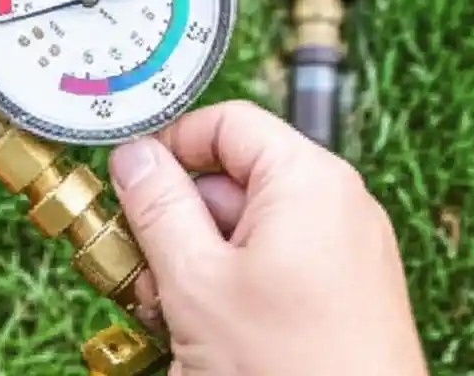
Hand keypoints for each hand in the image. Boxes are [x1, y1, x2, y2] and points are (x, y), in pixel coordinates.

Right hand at [108, 101, 426, 375]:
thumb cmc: (293, 371)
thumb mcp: (196, 281)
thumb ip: (157, 207)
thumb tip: (134, 158)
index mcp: (309, 180)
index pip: (227, 123)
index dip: (171, 146)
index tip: (129, 182)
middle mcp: (336, 206)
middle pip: (231, 182)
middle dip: (176, 224)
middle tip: (145, 270)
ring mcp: (343, 253)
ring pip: (244, 234)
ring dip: (194, 267)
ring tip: (174, 318)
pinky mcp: (342, 296)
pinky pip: (271, 269)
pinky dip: (229, 292)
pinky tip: (204, 336)